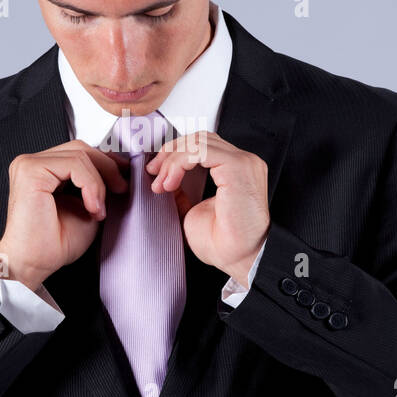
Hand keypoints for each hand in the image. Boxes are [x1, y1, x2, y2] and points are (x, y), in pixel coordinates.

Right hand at [0, 141, 128, 290]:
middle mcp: (32, 163)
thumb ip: (97, 186)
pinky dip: (90, 185)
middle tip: (121, 188)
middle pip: (80, 148)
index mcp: (42, 170)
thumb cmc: (54, 243)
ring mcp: (29, 165)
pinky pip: (74, 165)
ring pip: (80, 155)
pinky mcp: (31, 171)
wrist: (34, 264)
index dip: (105, 162)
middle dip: (107, 166)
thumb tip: (118, 171)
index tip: (123, 177)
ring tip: (99, 209)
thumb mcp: (86, 207)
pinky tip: (91, 206)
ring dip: (99, 182)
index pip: (79, 152)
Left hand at [145, 131, 269, 286]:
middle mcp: (243, 162)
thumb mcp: (192, 209)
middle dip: (170, 152)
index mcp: (236, 170)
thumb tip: (163, 176)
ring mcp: (243, 162)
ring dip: (173, 159)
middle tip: (154, 173)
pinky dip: (180, 162)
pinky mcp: (238, 167)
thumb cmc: (223, 243)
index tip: (156, 172)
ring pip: (198, 141)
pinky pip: (202, 150)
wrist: (238, 259)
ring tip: (162, 183)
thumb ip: (182, 190)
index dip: (175, 153)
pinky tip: (171, 181)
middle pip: (200, 138)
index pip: (203, 145)